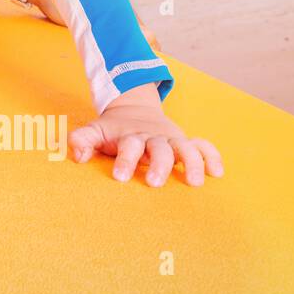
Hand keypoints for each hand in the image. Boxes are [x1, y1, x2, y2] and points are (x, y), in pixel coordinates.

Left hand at [68, 84, 223, 185]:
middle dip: (158, 165)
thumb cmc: (113, 130)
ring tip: (194, 182)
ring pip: (186, 147)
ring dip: (191, 162)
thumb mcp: (95, 131)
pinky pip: (203, 146)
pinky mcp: (185, 142)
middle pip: (160, 149)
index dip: (125, 160)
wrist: (133, 110)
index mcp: (131, 137)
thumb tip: (76, 154)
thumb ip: (82, 140)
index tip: (120, 177)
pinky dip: (212, 156)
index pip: (129, 147)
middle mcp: (153, 138)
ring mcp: (171, 140)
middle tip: (153, 183)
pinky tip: (217, 173)